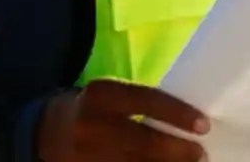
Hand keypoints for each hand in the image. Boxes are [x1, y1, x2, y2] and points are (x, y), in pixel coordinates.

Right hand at [37, 78, 208, 161]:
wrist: (46, 132)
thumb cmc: (92, 108)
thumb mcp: (111, 95)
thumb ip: (139, 103)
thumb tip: (185, 120)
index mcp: (102, 95)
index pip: (147, 101)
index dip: (178, 114)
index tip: (203, 126)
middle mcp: (92, 125)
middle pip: (145, 143)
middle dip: (178, 151)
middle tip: (201, 154)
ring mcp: (86, 155)